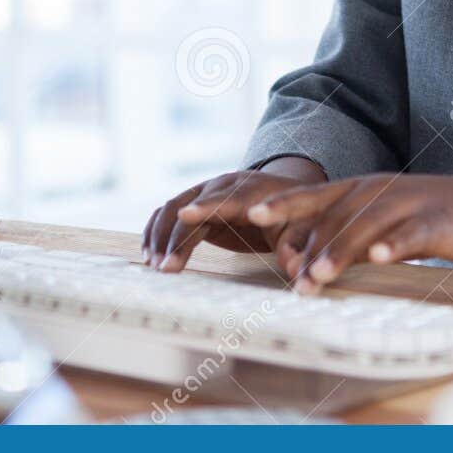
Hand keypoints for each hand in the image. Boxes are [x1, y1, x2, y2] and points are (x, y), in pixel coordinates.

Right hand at [142, 157, 324, 272]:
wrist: (284, 192)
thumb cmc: (296, 215)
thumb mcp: (303, 226)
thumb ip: (296, 242)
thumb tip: (292, 265)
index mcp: (254, 189)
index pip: (229, 197)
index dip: (208, 206)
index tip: (188, 216)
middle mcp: (225, 184)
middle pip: (193, 205)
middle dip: (176, 236)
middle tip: (166, 269)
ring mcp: (206, 190)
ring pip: (174, 208)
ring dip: (161, 236)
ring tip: (154, 267)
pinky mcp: (194, 201)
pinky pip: (167, 212)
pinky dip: (155, 231)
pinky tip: (149, 254)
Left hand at [246, 173, 452, 293]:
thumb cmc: (426, 216)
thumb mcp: (379, 220)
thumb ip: (343, 236)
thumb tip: (301, 263)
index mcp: (358, 190)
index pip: (309, 197)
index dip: (280, 206)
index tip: (248, 219)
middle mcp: (376, 192)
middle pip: (333, 215)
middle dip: (305, 243)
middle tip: (283, 273)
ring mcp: (406, 204)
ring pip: (366, 226)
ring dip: (341, 251)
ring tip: (318, 276)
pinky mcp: (435, 221)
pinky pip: (412, 233)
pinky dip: (396, 245)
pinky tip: (381, 258)